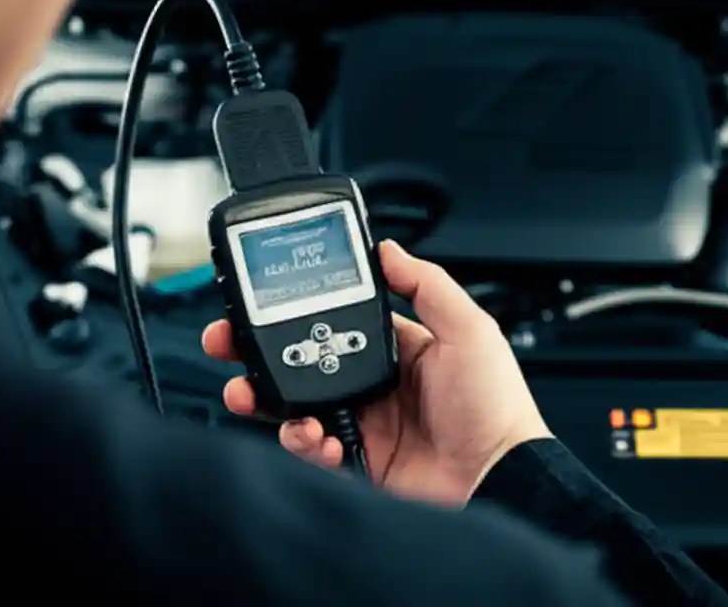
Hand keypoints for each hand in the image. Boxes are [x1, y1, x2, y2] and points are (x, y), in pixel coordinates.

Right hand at [202, 239, 551, 505]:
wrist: (500, 477)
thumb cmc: (496, 407)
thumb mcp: (469, 330)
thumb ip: (428, 284)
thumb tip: (388, 250)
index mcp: (399, 348)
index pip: (335, 319)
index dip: (298, 310)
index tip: (264, 298)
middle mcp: (375, 384)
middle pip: (303, 360)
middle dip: (259, 352)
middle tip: (227, 341)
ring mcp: (362, 424)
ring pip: (295, 404)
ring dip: (264, 396)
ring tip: (248, 392)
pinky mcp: (356, 461)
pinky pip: (310, 447)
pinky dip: (300, 441)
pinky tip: (311, 434)